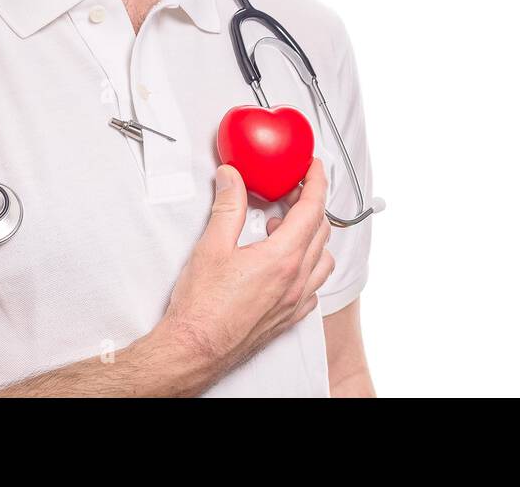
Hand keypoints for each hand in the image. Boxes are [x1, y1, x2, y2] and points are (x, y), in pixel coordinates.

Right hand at [158, 156, 334, 376]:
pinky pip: (314, 286)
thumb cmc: (202, 307)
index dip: (316, 183)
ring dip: (311, 238)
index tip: (313, 168)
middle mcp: (296, 280)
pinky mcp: (289, 318)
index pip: (312, 210)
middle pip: (321, 231)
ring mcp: (296, 301)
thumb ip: (228, 207)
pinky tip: (286, 265)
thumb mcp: (212, 246)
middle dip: (310, 206)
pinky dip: (309, 267)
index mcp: (282, 258)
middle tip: (290, 193)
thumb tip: (232, 179)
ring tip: (283, 230)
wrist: (195, 350)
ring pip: (323, 259)